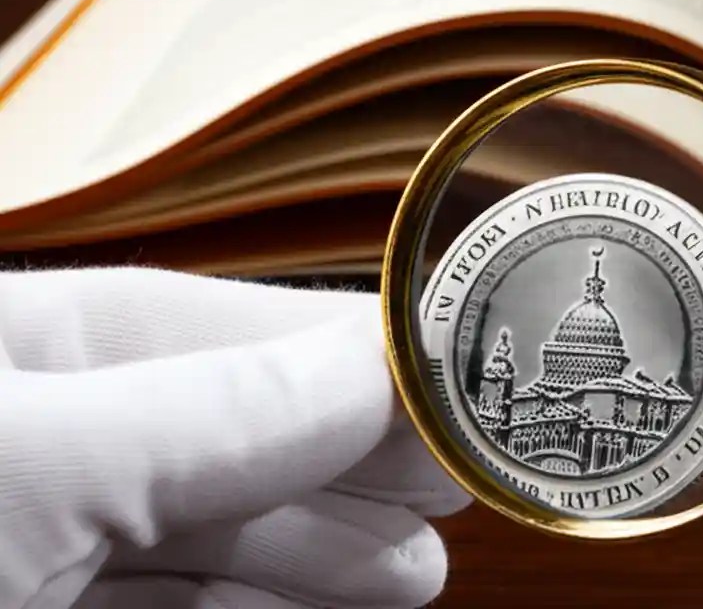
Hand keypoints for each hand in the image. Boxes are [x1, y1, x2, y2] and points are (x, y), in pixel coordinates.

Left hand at [0, 267, 470, 608]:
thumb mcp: (35, 466)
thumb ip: (208, 410)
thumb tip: (375, 358)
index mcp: (13, 343)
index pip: (209, 328)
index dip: (340, 352)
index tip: (451, 380)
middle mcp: (35, 433)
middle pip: (224, 437)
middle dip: (350, 463)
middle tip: (450, 484)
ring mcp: (35, 535)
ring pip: (208, 530)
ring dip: (325, 549)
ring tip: (413, 568)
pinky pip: (169, 604)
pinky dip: (256, 607)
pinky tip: (323, 604)